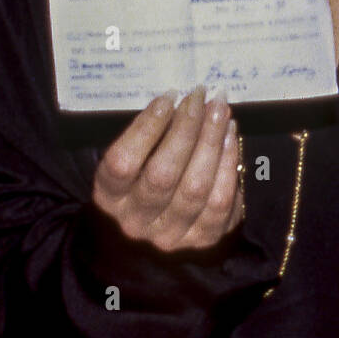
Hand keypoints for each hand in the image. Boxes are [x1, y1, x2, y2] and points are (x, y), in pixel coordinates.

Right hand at [92, 86, 243, 251]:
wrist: (152, 222)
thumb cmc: (139, 175)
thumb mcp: (132, 154)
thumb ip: (152, 132)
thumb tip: (187, 102)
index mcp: (109, 196)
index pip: (123, 163)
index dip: (147, 127)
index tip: (168, 96)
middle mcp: (135, 221)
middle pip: (163, 175)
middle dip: (186, 129)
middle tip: (201, 97)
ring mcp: (169, 236)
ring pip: (196, 188)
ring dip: (212, 143)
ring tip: (220, 112)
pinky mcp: (202, 241)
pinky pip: (221, 202)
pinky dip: (229, 165)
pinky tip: (229, 137)